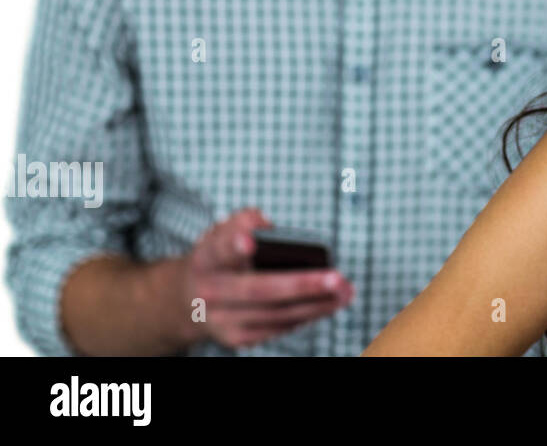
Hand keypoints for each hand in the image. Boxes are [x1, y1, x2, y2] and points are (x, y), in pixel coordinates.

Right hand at [179, 207, 353, 348]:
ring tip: (346, 292)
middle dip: (301, 285)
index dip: (234, 245)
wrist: (189, 301)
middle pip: (259, 289)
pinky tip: (329, 305)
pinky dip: (306, 316)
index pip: (219, 249)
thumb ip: (243, 221)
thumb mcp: (222, 233)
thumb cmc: (221, 258)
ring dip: (316, 305)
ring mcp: (222, 319)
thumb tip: (263, 224)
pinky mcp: (237, 337)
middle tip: (337, 278)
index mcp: (206, 258)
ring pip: (275, 314)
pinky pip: (278, 327)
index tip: (250, 240)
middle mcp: (210, 291)